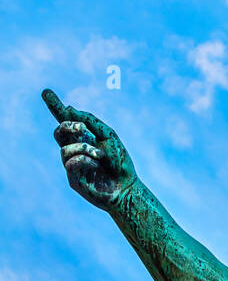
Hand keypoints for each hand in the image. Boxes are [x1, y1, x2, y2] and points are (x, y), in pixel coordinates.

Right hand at [43, 88, 136, 211]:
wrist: (127, 188)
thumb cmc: (120, 163)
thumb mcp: (107, 136)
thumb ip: (90, 121)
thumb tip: (69, 108)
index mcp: (84, 138)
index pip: (66, 121)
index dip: (56, 107)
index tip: (46, 92)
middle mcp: (76, 150)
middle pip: (58, 133)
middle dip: (67, 126)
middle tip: (81, 127)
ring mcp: (73, 165)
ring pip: (64, 149)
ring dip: (83, 148)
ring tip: (100, 155)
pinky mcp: (73, 179)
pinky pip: (70, 163)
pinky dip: (84, 159)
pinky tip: (96, 164)